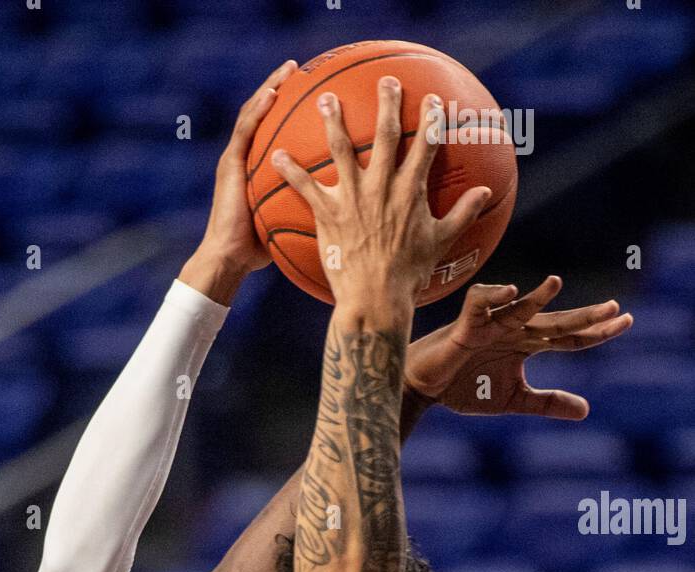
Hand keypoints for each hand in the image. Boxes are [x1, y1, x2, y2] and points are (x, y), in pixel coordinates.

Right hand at [179, 58, 297, 304]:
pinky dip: (259, 109)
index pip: (272, 131)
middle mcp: (246, 158)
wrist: (229, 259)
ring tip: (288, 69)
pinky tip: (273, 93)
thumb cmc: (258, 250)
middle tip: (298, 68)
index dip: (287, 109)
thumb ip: (305, 208)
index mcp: (257, 168)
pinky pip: (246, 130)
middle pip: (262, 114)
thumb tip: (340, 211)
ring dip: (270, 88)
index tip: (308, 91)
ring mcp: (235, 159)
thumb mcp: (286, 222)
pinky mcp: (230, 164)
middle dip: (278, 88)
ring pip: (253, 114)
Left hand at [270, 78, 489, 318]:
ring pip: (342, 149)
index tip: (432, 99)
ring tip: (327, 100)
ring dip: (334, 121)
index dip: (430, 119)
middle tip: (386, 81)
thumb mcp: (440, 242)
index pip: (425, 145)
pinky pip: (305, 186)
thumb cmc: (408, 275)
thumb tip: (486, 192)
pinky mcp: (328, 213)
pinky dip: (290, 170)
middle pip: (386, 135)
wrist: (375, 299)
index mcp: (411, 191)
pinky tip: (276, 155)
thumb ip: (463, 213)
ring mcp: (353, 198)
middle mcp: (382, 187)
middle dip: (387, 104)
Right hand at [405, 276, 632, 419]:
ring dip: (536, 297)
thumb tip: (587, 410)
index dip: (596, 332)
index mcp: (527, 344)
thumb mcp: (513, 399)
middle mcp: (514, 330)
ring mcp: (491, 326)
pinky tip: (510, 291)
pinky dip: (493, 297)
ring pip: (519, 308)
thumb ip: (547, 402)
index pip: (569, 337)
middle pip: (554, 321)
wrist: (424, 388)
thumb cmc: (465, 386)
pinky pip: (480, 304)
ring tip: (556, 282)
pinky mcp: (464, 327)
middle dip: (582, 316)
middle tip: (614, 309)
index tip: (626, 321)